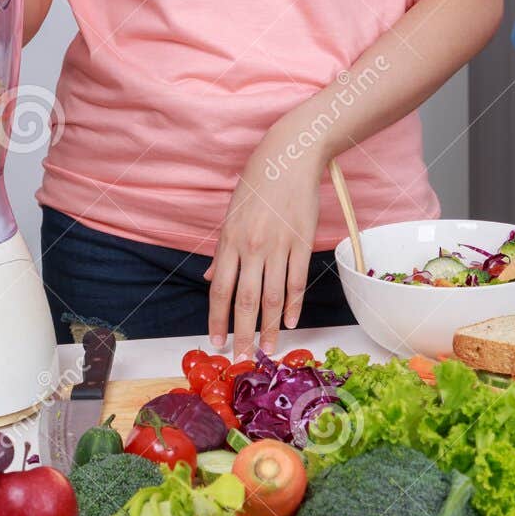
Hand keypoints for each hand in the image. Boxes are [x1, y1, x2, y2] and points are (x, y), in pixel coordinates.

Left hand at [205, 120, 324, 357]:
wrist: (289, 158)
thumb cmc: (257, 184)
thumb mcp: (231, 214)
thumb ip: (223, 251)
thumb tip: (212, 278)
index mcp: (229, 239)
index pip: (220, 289)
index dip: (218, 318)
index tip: (217, 340)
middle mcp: (251, 246)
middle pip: (245, 299)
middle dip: (242, 332)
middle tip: (242, 356)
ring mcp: (278, 245)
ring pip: (272, 296)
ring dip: (269, 327)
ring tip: (268, 348)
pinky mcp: (302, 242)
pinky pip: (296, 281)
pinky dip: (293, 305)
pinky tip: (289, 322)